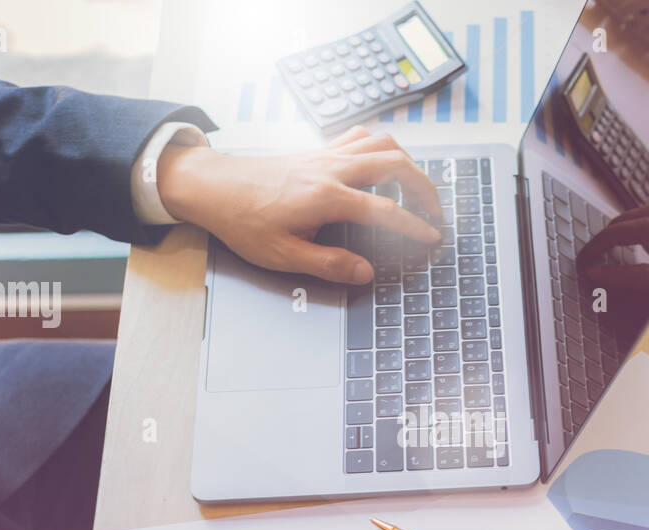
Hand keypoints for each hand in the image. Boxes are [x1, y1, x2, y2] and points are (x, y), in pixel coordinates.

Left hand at [155, 126, 441, 283]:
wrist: (213, 187)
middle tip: (435, 211)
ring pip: (382, 143)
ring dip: (407, 163)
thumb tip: (364, 272)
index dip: (414, 225)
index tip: (431, 237)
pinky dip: (381, 147)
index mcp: (326, 197)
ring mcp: (325, 155)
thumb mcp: (283, 255)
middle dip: (424, 187)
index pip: (385, 209)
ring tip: (416, 189)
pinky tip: (383, 165)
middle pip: (395, 164)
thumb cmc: (242, 220)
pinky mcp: (318, 151)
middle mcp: (331, 169)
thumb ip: (329, 265)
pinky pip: (360, 137)